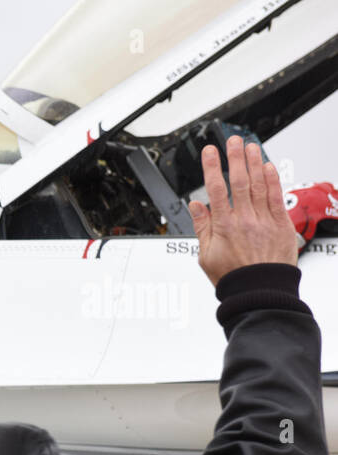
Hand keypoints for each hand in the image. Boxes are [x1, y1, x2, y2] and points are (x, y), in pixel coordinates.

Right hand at [189, 136, 297, 285]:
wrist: (259, 290)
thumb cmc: (234, 277)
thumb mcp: (206, 256)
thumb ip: (202, 228)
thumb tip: (196, 206)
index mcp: (223, 226)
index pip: (216, 189)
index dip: (212, 167)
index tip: (210, 152)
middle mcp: (244, 219)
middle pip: (239, 181)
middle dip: (235, 157)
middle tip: (233, 140)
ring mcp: (264, 220)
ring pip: (259, 185)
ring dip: (255, 163)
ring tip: (250, 146)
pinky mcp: (280, 224)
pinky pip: (277, 198)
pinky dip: (273, 180)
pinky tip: (269, 167)